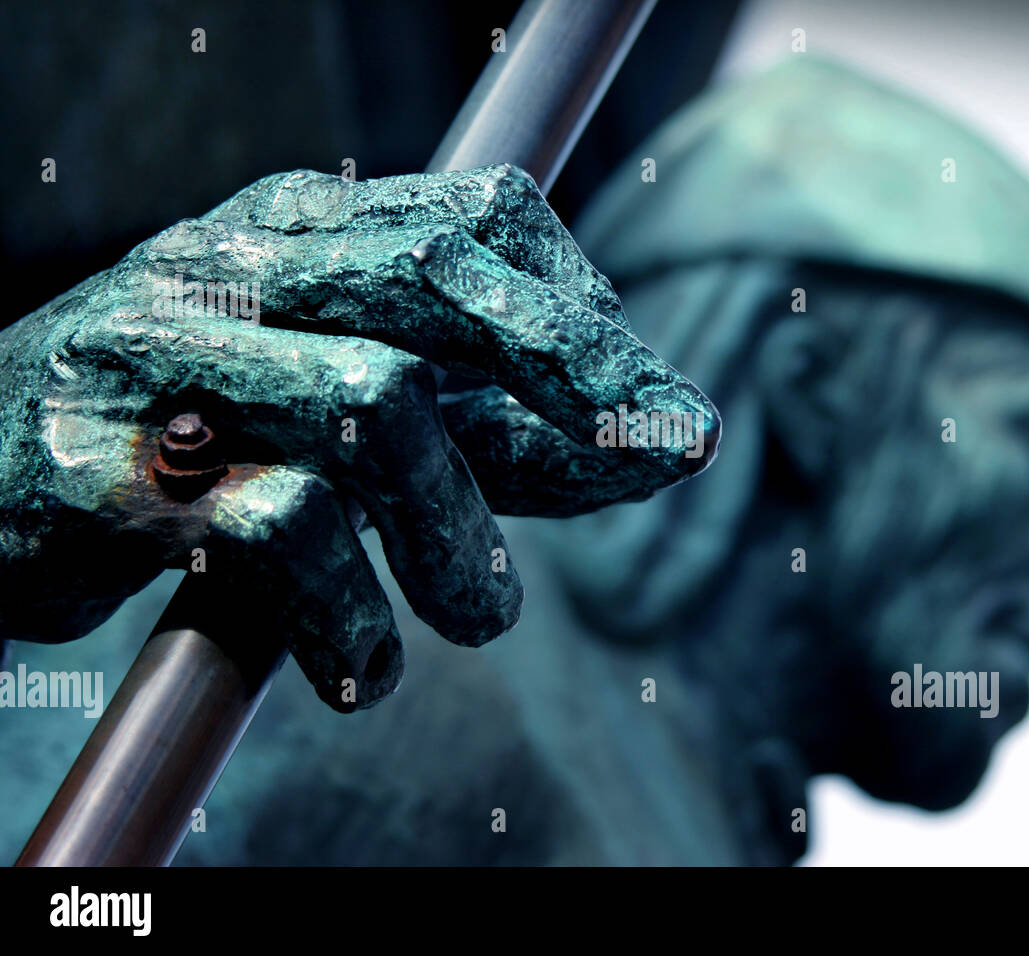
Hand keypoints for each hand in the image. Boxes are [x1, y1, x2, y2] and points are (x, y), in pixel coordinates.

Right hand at [0, 165, 718, 710]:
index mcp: (293, 232)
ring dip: (461, 538)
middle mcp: (229, 268)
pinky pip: (279, 536)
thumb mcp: (344, 405)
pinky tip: (362, 670)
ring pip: (373, 412)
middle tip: (671, 451)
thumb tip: (656, 439)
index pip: (473, 217)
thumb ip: (483, 419)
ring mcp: (159, 357)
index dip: (581, 306)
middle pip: (436, 274)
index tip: (644, 404)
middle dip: (577, 366)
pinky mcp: (101, 471)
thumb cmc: (197, 445)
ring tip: (479, 617)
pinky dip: (351, 622)